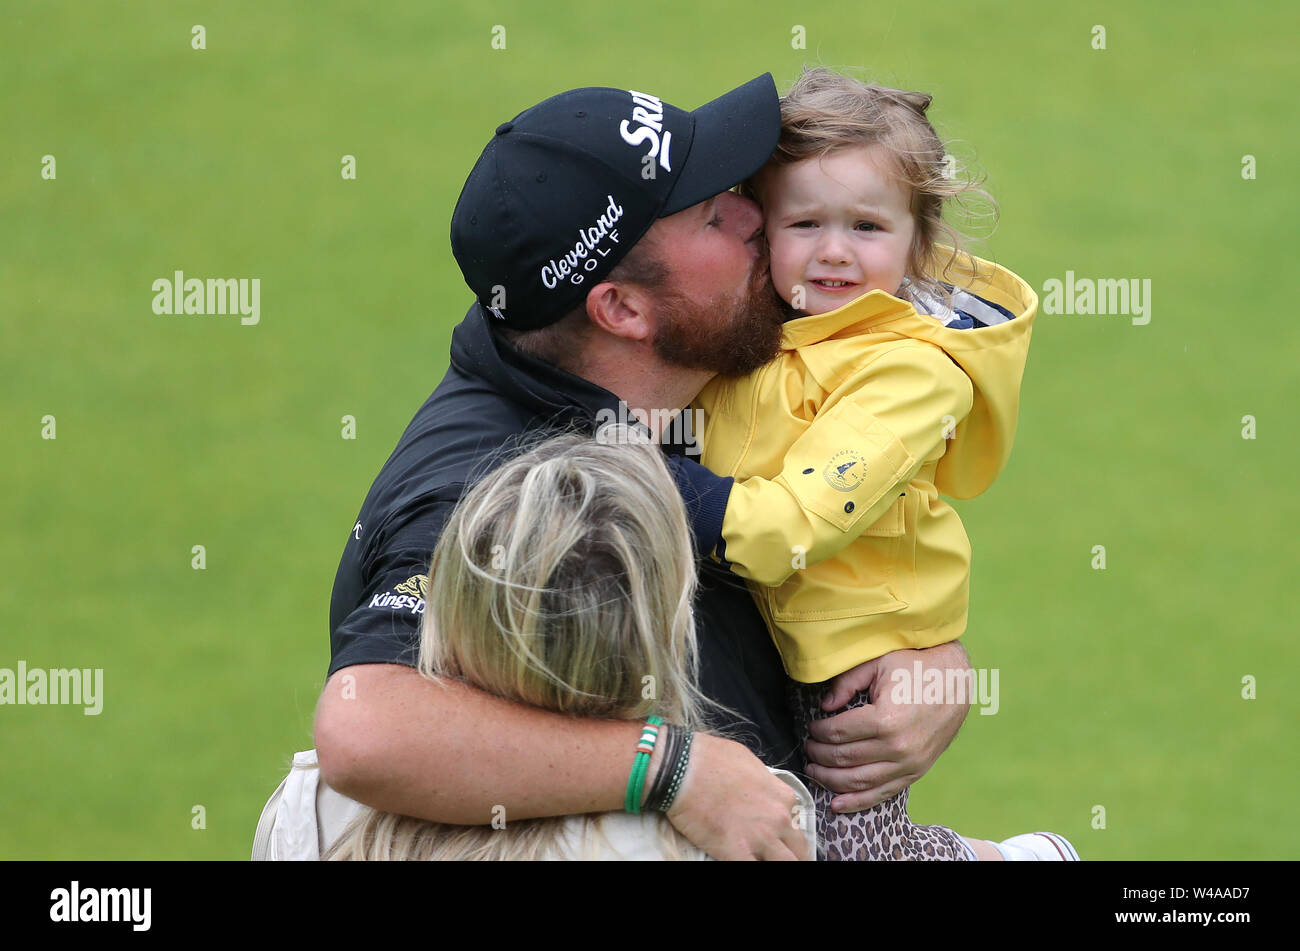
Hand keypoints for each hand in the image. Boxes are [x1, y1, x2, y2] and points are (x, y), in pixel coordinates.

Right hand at [665, 733, 812, 860]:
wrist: (682, 768)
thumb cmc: (710, 757)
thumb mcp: (749, 762)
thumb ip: (764, 783)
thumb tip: (761, 792)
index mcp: (782, 796)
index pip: (797, 824)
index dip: (786, 833)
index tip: (777, 838)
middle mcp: (779, 819)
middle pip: (799, 851)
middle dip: (793, 857)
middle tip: (778, 858)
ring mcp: (760, 839)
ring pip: (786, 865)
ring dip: (778, 865)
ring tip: (763, 861)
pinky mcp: (737, 853)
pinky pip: (755, 869)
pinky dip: (753, 866)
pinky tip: (742, 861)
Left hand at [803, 642, 970, 812]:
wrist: (955, 681)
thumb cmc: (914, 668)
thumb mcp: (878, 663)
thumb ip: (847, 682)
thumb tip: (824, 706)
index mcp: (885, 719)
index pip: (838, 733)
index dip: (818, 732)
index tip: (811, 728)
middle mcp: (897, 747)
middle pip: (844, 758)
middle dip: (819, 755)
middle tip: (808, 748)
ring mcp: (908, 764)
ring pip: (859, 781)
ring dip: (831, 780)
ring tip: (814, 772)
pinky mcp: (916, 772)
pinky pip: (882, 793)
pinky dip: (857, 801)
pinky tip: (836, 804)